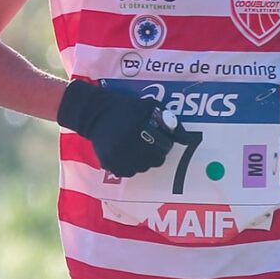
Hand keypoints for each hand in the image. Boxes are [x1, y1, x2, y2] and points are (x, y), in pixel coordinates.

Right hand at [57, 79, 175, 176]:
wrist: (94, 113)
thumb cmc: (124, 108)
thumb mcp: (147, 106)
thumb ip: (167, 119)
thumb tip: (185, 138)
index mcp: (139, 128)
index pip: (164, 146)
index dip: (166, 143)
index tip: (162, 139)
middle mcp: (128, 144)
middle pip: (156, 160)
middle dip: (157, 153)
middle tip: (151, 144)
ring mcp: (118, 156)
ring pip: (143, 168)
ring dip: (144, 161)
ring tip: (138, 148)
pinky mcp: (109, 163)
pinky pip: (127, 172)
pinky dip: (130, 166)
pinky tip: (127, 154)